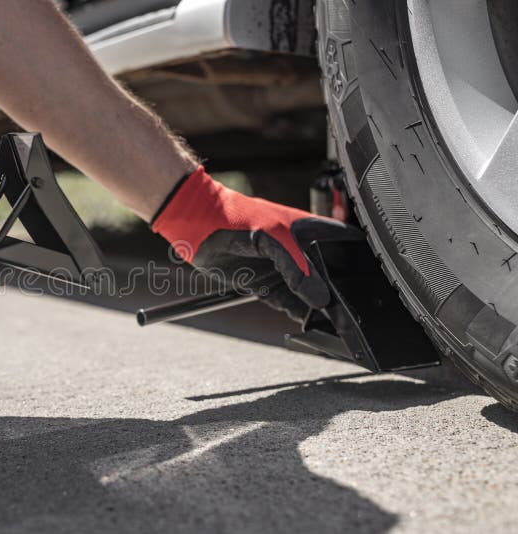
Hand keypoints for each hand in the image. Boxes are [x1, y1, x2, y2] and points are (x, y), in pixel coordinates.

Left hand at [152, 167, 362, 319]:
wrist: (197, 226)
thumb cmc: (237, 218)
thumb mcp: (274, 240)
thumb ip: (297, 270)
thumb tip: (320, 298)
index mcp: (312, 231)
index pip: (346, 247)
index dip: (361, 263)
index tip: (371, 283)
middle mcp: (302, 252)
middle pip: (331, 277)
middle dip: (340, 293)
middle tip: (354, 312)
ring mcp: (285, 270)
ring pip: (311, 295)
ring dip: (320, 310)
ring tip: (336, 325)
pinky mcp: (267, 286)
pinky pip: (289, 306)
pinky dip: (298, 316)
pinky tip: (309, 325)